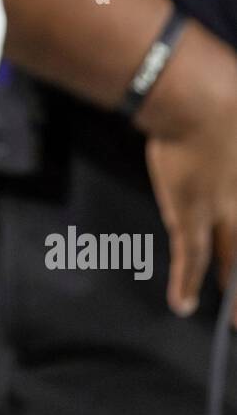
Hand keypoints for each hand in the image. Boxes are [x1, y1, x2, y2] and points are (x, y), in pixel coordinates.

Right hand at [135, 19, 236, 322]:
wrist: (201, 98)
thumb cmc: (231, 92)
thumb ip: (234, 123)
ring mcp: (226, 212)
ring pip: (235, 261)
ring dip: (235, 292)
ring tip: (234, 322)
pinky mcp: (192, 215)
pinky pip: (191, 258)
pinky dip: (186, 283)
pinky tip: (182, 305)